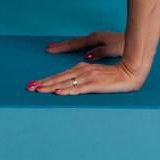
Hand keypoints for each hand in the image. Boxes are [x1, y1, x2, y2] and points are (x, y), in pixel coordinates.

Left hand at [26, 59, 144, 95]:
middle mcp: (82, 71)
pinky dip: (66, 90)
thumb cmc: (114, 75)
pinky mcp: (95, 84)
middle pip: (58, 78)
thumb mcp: (95, 74)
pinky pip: (77, 89)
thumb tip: (67, 85)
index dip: (46, 80)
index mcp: (81, 68)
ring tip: (38, 90)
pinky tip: (57, 92)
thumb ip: (82, 78)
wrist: (131, 72)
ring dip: (50, 86)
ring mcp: (88, 77)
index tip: (33, 84)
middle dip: (42, 83)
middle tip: (28, 87)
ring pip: (65, 83)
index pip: (59, 75)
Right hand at [46, 30, 124, 60]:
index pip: (75, 43)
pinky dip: (74, 47)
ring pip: (77, 43)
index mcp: (94, 39)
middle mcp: (93, 38)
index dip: (62, 47)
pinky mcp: (99, 42)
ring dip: (66, 46)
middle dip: (61, 46)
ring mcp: (96, 40)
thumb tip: (86, 56)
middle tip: (48, 48)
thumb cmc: (125, 45)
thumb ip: (100, 52)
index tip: (50, 48)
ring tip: (54, 48)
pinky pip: (82, 45)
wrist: (135, 41)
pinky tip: (72, 49)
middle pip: (73, 42)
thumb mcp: (113, 49)